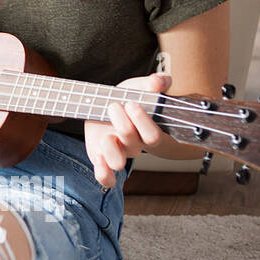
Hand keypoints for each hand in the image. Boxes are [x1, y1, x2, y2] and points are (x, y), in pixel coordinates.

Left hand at [84, 72, 171, 187]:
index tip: (132, 103)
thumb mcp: (138, 86)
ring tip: (105, 133)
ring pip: (118, 163)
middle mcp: (135, 146)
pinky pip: (105, 178)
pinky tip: (99, 160)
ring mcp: (118, 154)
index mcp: (149, 131)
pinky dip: (103, 174)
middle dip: (123, 125)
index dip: (143, 123)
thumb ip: (152, 83)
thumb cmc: (128, 98)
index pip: (153, 136)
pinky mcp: (101, 158)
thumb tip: (160, 82)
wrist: (109, 107)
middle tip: (114, 105)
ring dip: (110, 148)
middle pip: (134, 145)